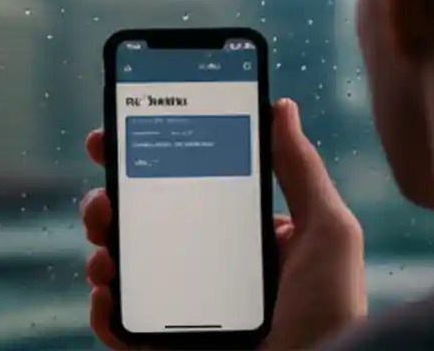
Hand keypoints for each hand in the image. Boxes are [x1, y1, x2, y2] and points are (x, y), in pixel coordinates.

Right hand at [80, 98, 366, 349]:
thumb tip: (281, 107)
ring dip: (102, 250)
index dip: (146, 160)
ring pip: (124, 268)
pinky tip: (108, 294)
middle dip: (109, 201)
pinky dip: (103, 308)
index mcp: (240, 236)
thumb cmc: (332, 313)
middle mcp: (206, 267)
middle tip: (105, 197)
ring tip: (106, 249)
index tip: (118, 137)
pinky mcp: (164, 347)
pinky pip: (120, 325)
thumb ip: (302, 170)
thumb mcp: (327, 232)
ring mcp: (181, 309)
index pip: (184, 188)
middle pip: (142, 223)